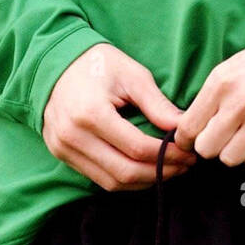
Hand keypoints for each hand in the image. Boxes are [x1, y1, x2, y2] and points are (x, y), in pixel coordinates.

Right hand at [42, 42, 196, 190]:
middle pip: (125, 172)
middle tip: (184, 166)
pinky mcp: (60, 154)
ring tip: (168, 170)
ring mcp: (63, 148)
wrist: (54, 62)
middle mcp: (73, 136)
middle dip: (160, 173)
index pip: (137, 148)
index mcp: (91, 113)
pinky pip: (97, 178)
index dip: (168, 155)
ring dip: (144, 181)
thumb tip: (183, 128)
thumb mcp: (132, 75)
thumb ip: (157, 104)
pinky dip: (124, 179)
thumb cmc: (98, 63)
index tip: (189, 153)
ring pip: (111, 182)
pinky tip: (144, 170)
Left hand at [172, 33, 244, 167]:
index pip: (189, 127)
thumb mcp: (227, 70)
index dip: (186, 138)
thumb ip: (207, 99)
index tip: (190, 139)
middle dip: (209, 145)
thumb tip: (188, 131)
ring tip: (240, 136)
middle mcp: (240, 102)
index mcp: (221, 83)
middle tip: (218, 137)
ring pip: (230, 159)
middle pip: (206, 148)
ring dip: (232, 151)